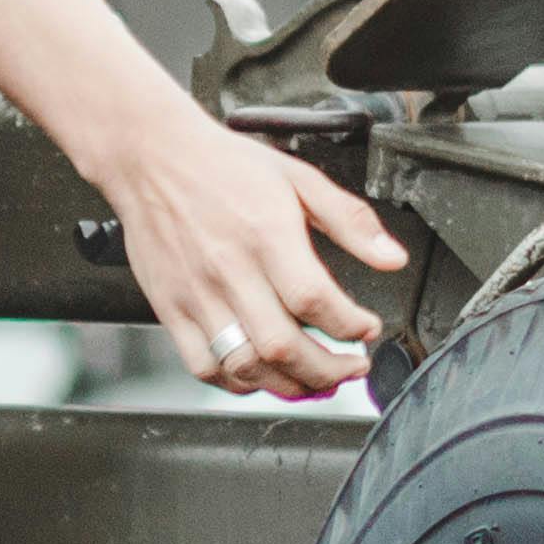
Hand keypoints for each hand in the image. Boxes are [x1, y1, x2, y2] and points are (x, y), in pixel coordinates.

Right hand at [98, 112, 410, 396]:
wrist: (150, 158)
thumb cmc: (223, 166)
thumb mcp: (300, 179)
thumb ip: (350, 220)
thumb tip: (392, 257)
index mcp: (266, 234)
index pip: (314, 300)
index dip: (350, 326)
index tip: (368, 329)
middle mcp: (229, 269)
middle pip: (282, 346)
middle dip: (328, 370)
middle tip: (352, 367)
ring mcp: (195, 294)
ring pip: (244, 365)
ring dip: (288, 385)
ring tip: (317, 381)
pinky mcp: (170, 309)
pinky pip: (203, 365)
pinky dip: (238, 383)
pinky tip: (263, 376)